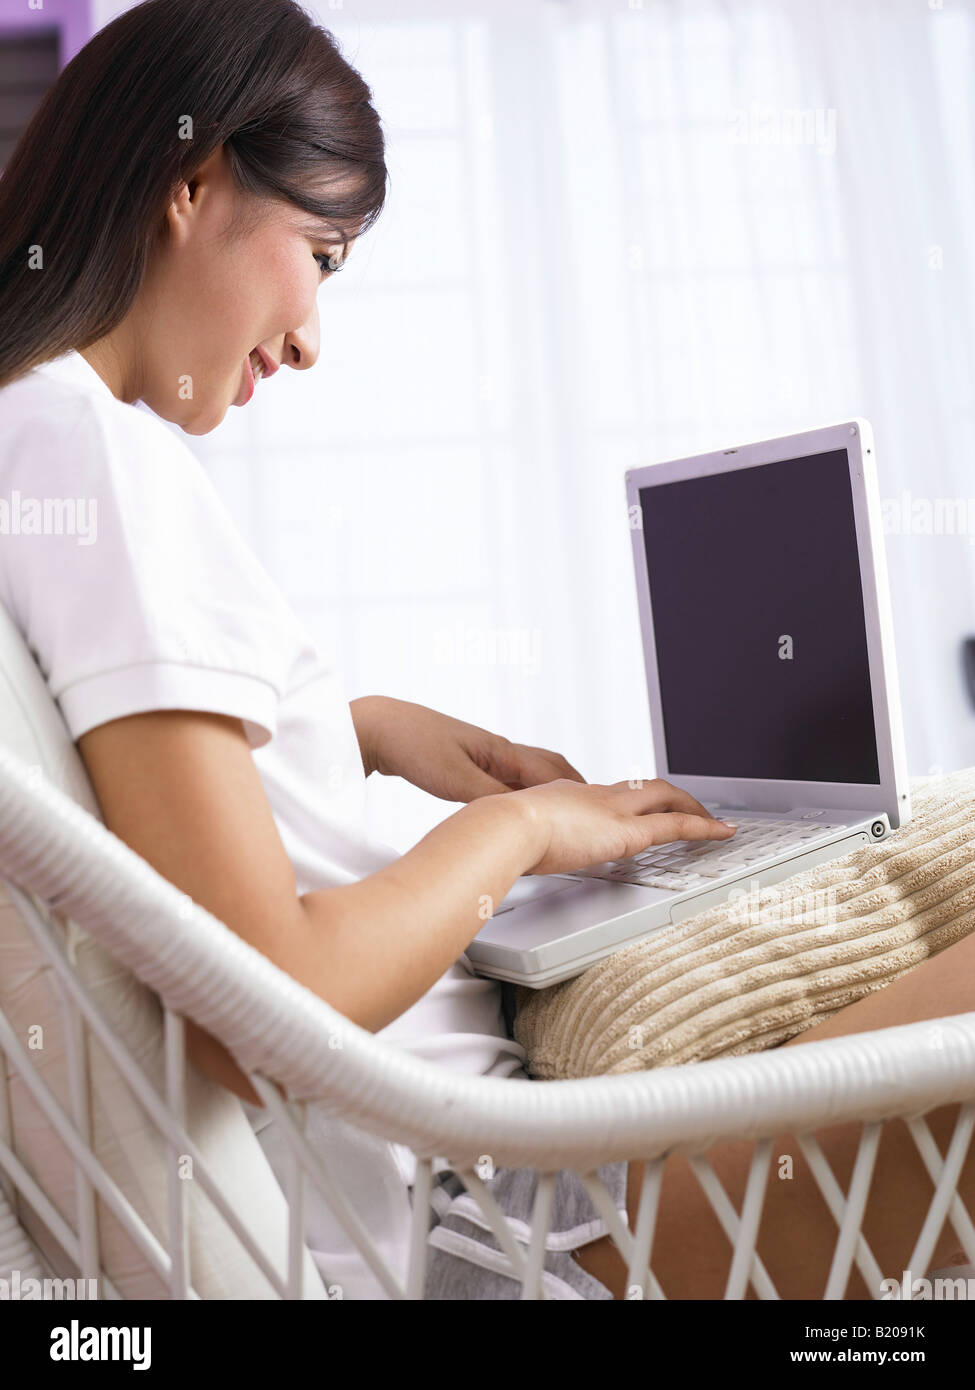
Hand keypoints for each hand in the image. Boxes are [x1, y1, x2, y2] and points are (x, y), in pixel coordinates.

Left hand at [351, 696, 586, 802]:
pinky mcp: (465, 763)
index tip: (600, 806)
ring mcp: (481, 755)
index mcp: (500, 751)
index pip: (552, 773)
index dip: (578, 791)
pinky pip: (505, 777)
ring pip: (526, 772)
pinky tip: (516, 804)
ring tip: (565, 806)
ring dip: (547, 788)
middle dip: (574, 785)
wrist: (378, 726)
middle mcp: (496, 750)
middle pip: (547, 767)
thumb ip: (488, 798)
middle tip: (596, 805)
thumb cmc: (411, 744)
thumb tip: (520, 817)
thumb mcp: (454, 779)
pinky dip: (522, 792)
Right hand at [509, 776, 736, 874]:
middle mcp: (595, 795)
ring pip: (665, 797)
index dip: (628, 799)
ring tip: (712, 821)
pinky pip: (676, 825)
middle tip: (688, 806)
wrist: (507, 826)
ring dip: (692, 807)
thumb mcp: (512, 835)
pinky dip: (704, 827)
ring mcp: (614, 810)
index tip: (636, 807)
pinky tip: (723, 832)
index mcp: (568, 795)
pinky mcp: (627, 831)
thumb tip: (507, 854)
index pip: (607, 793)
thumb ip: (520, 843)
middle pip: (644, 787)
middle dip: (670, 796)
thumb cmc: (501, 834)